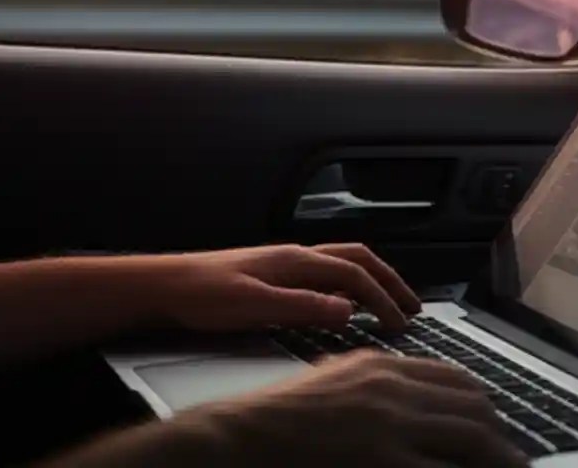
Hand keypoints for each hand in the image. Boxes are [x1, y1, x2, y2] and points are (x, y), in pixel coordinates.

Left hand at [148, 243, 421, 331]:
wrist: (165, 285)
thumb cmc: (202, 293)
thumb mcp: (254, 305)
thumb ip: (303, 306)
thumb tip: (347, 309)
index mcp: (295, 261)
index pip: (354, 274)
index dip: (382, 297)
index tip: (400, 322)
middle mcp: (295, 256)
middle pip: (356, 259)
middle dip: (389, 280)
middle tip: (412, 305)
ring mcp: (284, 262)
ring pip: (342, 262)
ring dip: (371, 278)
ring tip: (388, 299)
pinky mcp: (273, 274)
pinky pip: (325, 271)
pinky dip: (348, 282)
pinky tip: (344, 300)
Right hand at [198, 351, 527, 467]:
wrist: (238, 437)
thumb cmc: (277, 418)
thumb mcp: (333, 381)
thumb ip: (375, 384)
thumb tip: (410, 402)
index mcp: (382, 366)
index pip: (456, 378)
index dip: (483, 406)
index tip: (493, 427)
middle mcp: (393, 388)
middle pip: (474, 407)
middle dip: (498, 437)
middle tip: (509, 460)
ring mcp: (390, 425)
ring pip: (473, 438)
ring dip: (498, 459)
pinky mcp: (382, 460)